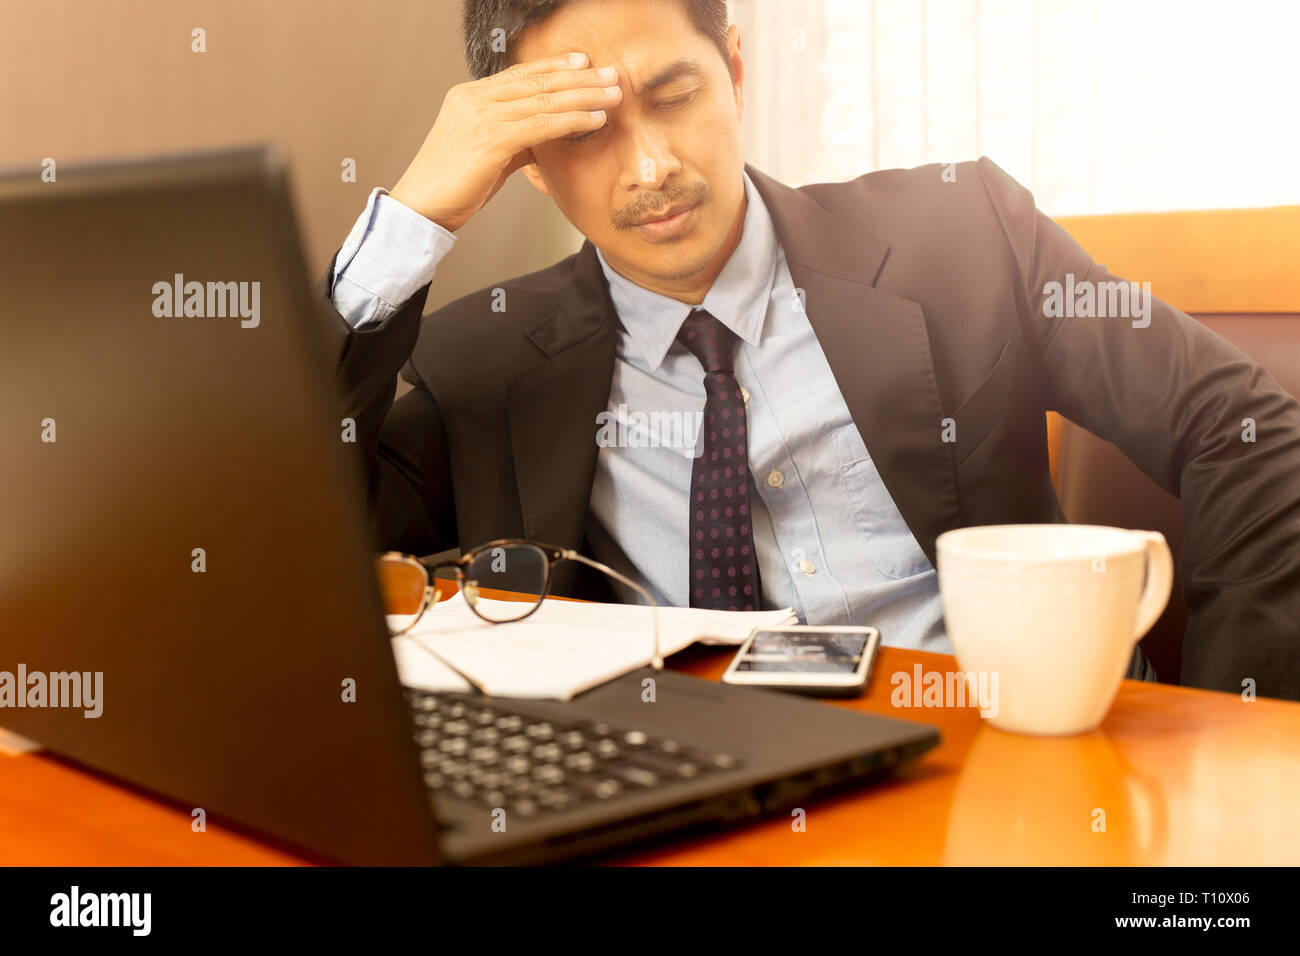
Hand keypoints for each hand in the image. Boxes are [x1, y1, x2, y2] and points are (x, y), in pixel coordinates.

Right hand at [387, 52, 620, 231]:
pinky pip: (542, 124)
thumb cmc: (453, 185)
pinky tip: (594, 119)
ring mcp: (481, 116)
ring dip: (584, 96)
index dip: (554, 66)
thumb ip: (514, 139)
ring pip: (544, 99)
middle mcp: (474, 99)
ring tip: (613, 95)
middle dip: (579, 77)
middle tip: (610, 74)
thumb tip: (544, 137)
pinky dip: (572, 120)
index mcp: (469, 96)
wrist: (422, 206)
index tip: (583, 62)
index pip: (520, 74)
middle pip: (537, 81)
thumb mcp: (486, 153)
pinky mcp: (490, 139)